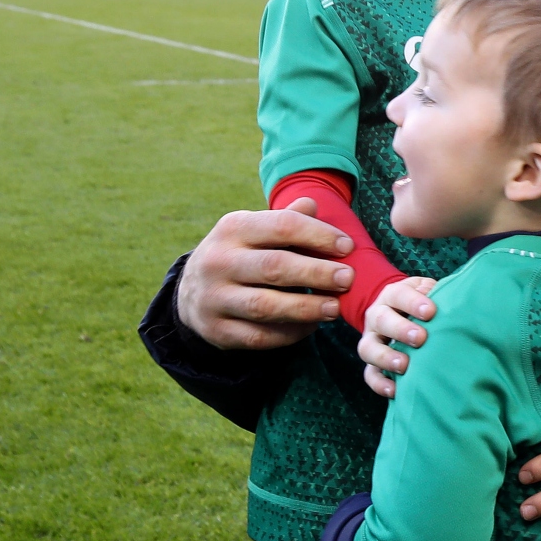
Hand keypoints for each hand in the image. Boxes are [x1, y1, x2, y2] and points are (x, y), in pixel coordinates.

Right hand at [175, 198, 354, 350]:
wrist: (192, 291)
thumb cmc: (242, 254)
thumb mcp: (256, 229)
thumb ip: (287, 218)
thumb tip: (313, 204)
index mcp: (233, 228)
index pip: (282, 226)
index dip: (318, 235)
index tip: (347, 247)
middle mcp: (219, 261)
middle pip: (275, 267)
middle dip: (316, 273)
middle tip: (347, 278)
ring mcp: (214, 298)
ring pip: (265, 306)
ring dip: (306, 307)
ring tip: (335, 308)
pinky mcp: (217, 331)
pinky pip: (259, 336)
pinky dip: (289, 333)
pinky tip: (311, 326)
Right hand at [357, 276, 437, 397]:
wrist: (401, 313)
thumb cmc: (422, 303)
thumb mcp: (427, 292)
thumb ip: (436, 293)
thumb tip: (450, 301)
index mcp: (392, 295)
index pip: (399, 295)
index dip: (413, 302)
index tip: (431, 312)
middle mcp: (377, 316)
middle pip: (381, 320)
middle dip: (400, 329)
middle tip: (420, 338)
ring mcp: (371, 340)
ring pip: (368, 348)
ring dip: (386, 357)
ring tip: (404, 365)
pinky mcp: (371, 362)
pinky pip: (369, 374)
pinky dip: (379, 384)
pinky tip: (395, 390)